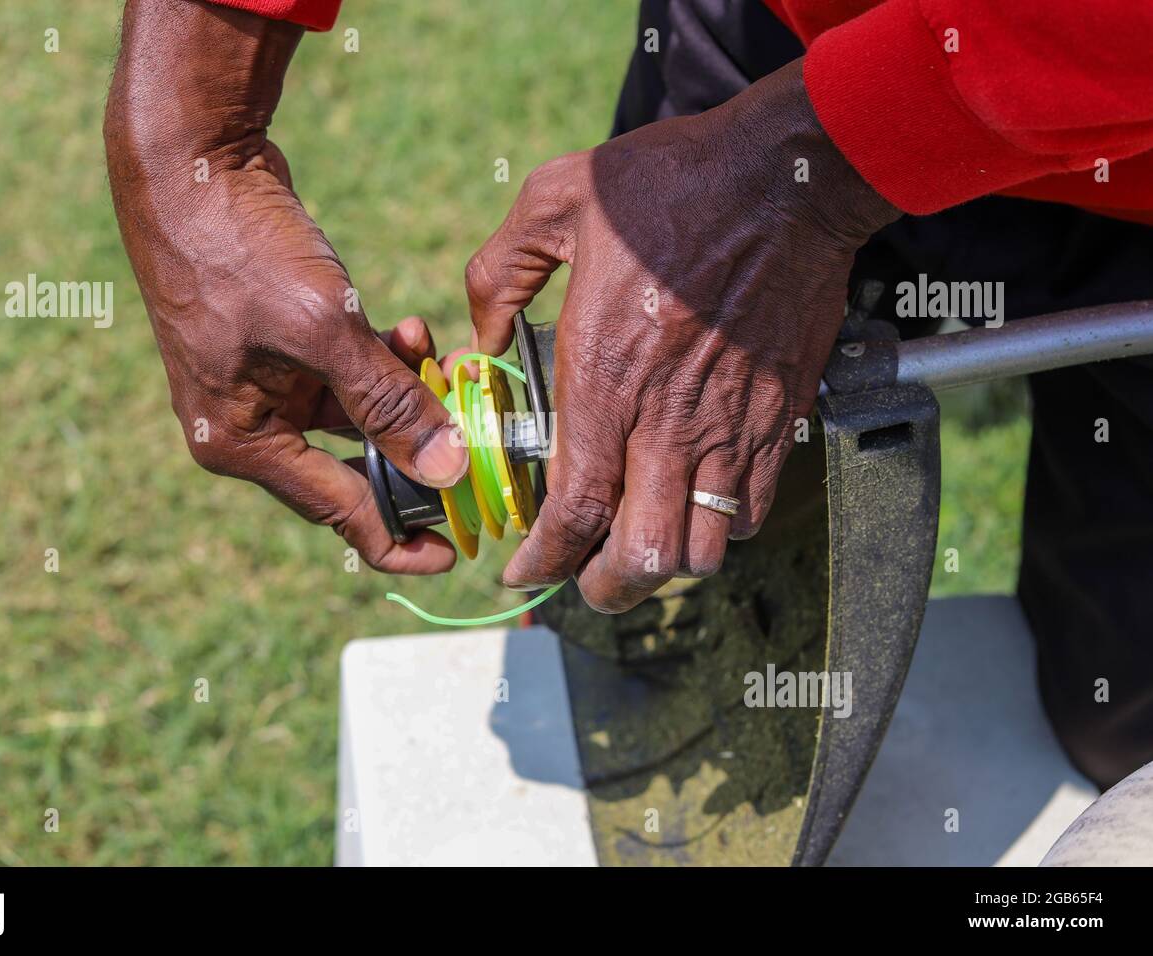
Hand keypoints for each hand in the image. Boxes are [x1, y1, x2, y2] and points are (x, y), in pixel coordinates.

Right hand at [104, 0, 466, 572]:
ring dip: (408, 392)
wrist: (191, 160)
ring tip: (448, 364)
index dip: (398, 537)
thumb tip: (445, 468)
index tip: (453, 555)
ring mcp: (262, 382)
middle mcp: (247, 423)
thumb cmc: (240, 248)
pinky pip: (347, 372)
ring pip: (359, 412)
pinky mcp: (280, 343)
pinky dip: (385, 359)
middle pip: (353, 464)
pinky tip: (414, 333)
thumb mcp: (322, 330)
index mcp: (239, 441)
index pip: (336, 511)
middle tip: (476, 442)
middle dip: (418, 447)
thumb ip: (387, 404)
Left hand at [466, 59, 898, 610]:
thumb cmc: (669, 185)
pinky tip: (696, 505)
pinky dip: (721, 529)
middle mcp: (668, 422)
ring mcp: (730, 427)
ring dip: (665, 564)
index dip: (544, 560)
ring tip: (640, 547)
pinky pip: (752, 510)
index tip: (523, 573)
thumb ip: (499, 274)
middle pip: (641, 558)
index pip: (575, 512)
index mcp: (605, 379)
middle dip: (604, 587)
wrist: (786, 176)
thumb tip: (480, 334)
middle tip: (583, 578)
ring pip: (701, 551)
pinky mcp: (780, 419)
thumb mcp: (553, 204)